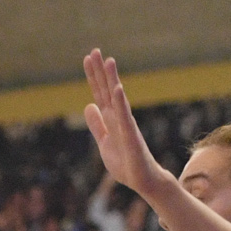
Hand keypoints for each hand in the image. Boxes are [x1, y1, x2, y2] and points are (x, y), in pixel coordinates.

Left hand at [81, 50, 174, 198]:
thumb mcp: (103, 142)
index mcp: (110, 119)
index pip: (99, 94)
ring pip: (117, 98)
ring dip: (112, 79)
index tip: (88, 59)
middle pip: (106, 90)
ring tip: (108, 60)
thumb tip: (88, 106)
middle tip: (95, 51)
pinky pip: (125, 116)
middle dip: (100, 71)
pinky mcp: (131, 135)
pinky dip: (120, 102)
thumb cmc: (126, 162)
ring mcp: (125, 124)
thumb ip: (96, 124)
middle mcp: (118, 117)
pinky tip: (117, 88)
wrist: (142, 180)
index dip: (93, 77)